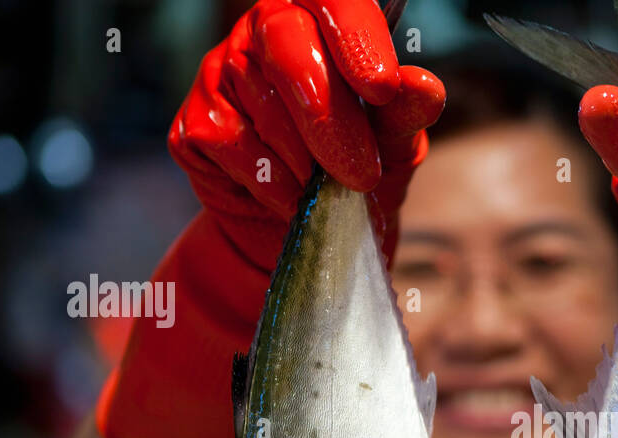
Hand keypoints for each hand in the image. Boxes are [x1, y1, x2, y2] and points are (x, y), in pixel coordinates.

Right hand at [96, 0, 443, 437]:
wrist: (308, 235)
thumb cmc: (356, 172)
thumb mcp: (395, 146)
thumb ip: (406, 114)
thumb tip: (423, 87)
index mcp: (319, 18)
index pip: (332, 0)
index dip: (356, 37)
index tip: (384, 87)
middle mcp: (263, 32)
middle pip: (288, 46)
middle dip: (330, 117)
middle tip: (361, 174)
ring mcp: (220, 74)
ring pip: (261, 104)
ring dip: (306, 163)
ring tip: (330, 192)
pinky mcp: (194, 125)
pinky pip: (233, 146)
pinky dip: (272, 184)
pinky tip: (291, 199)